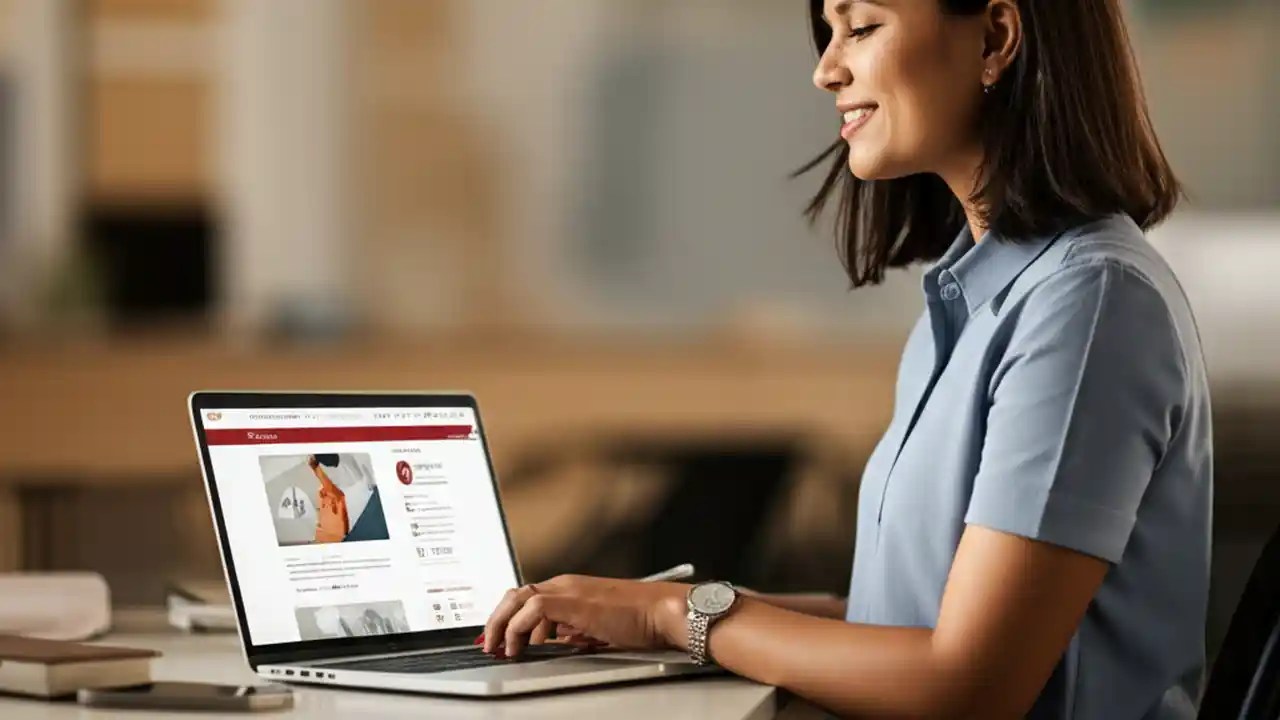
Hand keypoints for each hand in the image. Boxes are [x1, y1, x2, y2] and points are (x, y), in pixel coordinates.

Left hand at [481, 575, 689, 658]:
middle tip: (489, 644)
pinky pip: (534, 609)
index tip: (497, 639)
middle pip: (515, 594)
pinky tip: (522, 646)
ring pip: (518, 598)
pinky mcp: (574, 600)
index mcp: (568, 589)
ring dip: (503, 624)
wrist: (660, 611)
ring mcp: (568, 590)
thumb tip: (557, 641)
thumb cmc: (638, 619)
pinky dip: (521, 628)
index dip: (506, 618)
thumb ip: (574, 630)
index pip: (525, 598)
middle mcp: (564, 585)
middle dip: (496, 620)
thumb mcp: (596, 628)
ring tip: (501, 648)